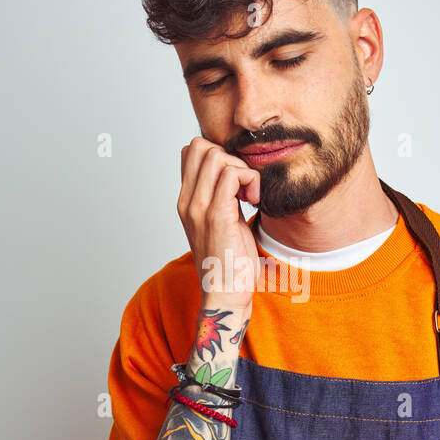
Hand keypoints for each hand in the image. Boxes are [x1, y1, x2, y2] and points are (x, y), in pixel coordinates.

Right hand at [178, 136, 259, 305]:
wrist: (225, 293)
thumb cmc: (228, 261)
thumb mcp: (220, 221)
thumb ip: (221, 197)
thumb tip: (236, 174)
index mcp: (186, 201)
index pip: (191, 152)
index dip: (218, 155)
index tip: (235, 180)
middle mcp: (187, 201)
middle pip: (200, 146)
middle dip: (229, 156)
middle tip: (243, 184)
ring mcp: (199, 207)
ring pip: (217, 155)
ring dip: (242, 168)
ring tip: (249, 194)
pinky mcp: (217, 216)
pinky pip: (232, 174)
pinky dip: (250, 180)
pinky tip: (253, 201)